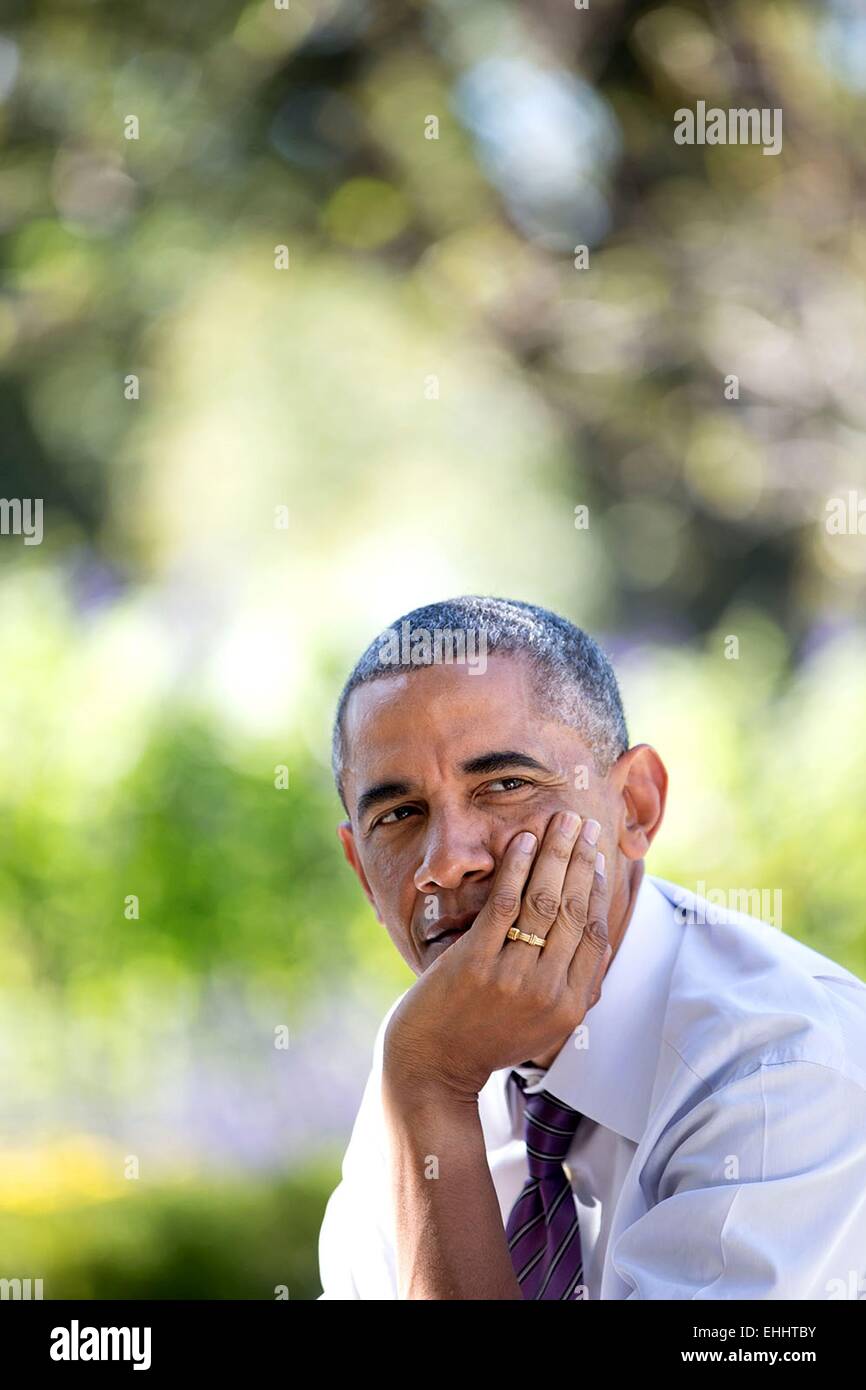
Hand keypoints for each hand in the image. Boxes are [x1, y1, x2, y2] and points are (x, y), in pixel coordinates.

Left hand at [382, 812, 611, 1100]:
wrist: (433, 1068)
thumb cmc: (484, 1039)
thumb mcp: (542, 1026)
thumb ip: (569, 988)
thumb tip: (596, 941)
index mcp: (570, 1006)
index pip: (596, 935)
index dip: (598, 889)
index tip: (599, 857)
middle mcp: (547, 992)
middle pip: (575, 911)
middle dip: (583, 859)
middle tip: (587, 824)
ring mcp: (512, 977)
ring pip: (545, 901)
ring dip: (556, 853)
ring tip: (561, 820)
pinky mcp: (476, 963)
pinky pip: (504, 903)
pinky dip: (517, 866)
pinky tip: (524, 839)